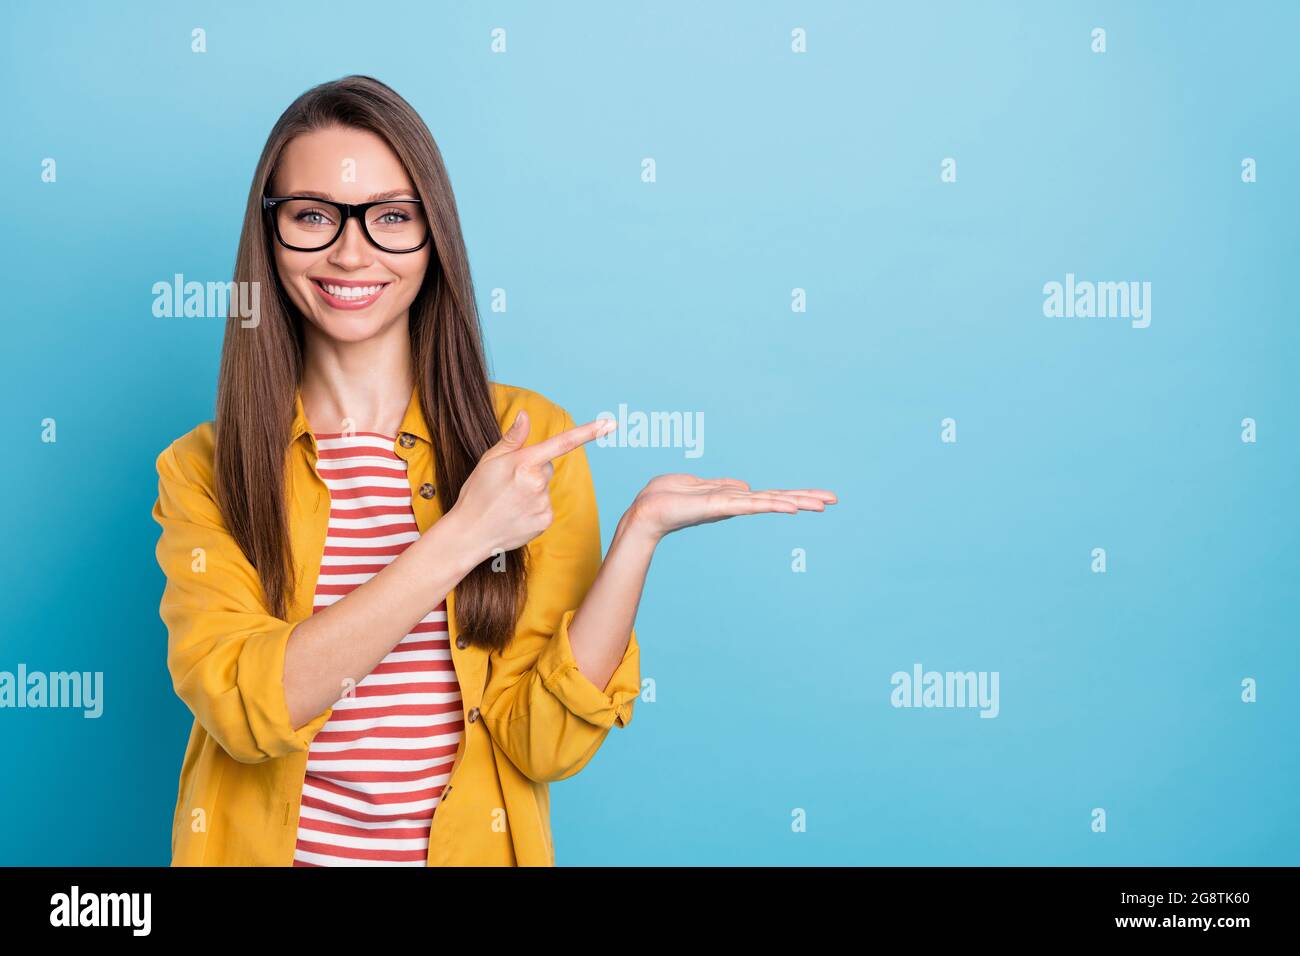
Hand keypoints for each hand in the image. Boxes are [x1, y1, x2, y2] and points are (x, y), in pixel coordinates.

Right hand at [446, 410, 615, 561]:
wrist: (470, 533)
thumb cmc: (476, 493)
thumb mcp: (489, 461)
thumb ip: (512, 438)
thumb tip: (525, 415)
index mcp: (523, 462)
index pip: (561, 443)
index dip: (588, 433)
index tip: (610, 424)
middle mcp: (537, 482)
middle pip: (546, 467)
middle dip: (532, 471)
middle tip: (508, 485)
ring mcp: (543, 503)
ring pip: (545, 488)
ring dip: (532, 491)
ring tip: (509, 501)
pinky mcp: (545, 520)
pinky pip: (545, 506)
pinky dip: (534, 508)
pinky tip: (516, 513)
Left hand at [627, 474, 836, 541]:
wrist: (644, 511)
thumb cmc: (666, 497)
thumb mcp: (699, 485)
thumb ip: (723, 485)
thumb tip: (746, 487)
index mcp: (732, 497)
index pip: (769, 495)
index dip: (794, 495)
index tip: (820, 496)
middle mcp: (735, 504)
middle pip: (776, 499)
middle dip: (805, 499)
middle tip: (833, 500)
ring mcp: (728, 506)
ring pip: (768, 502)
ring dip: (795, 502)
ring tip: (821, 504)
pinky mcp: (717, 507)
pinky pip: (748, 505)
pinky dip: (769, 505)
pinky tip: (788, 507)